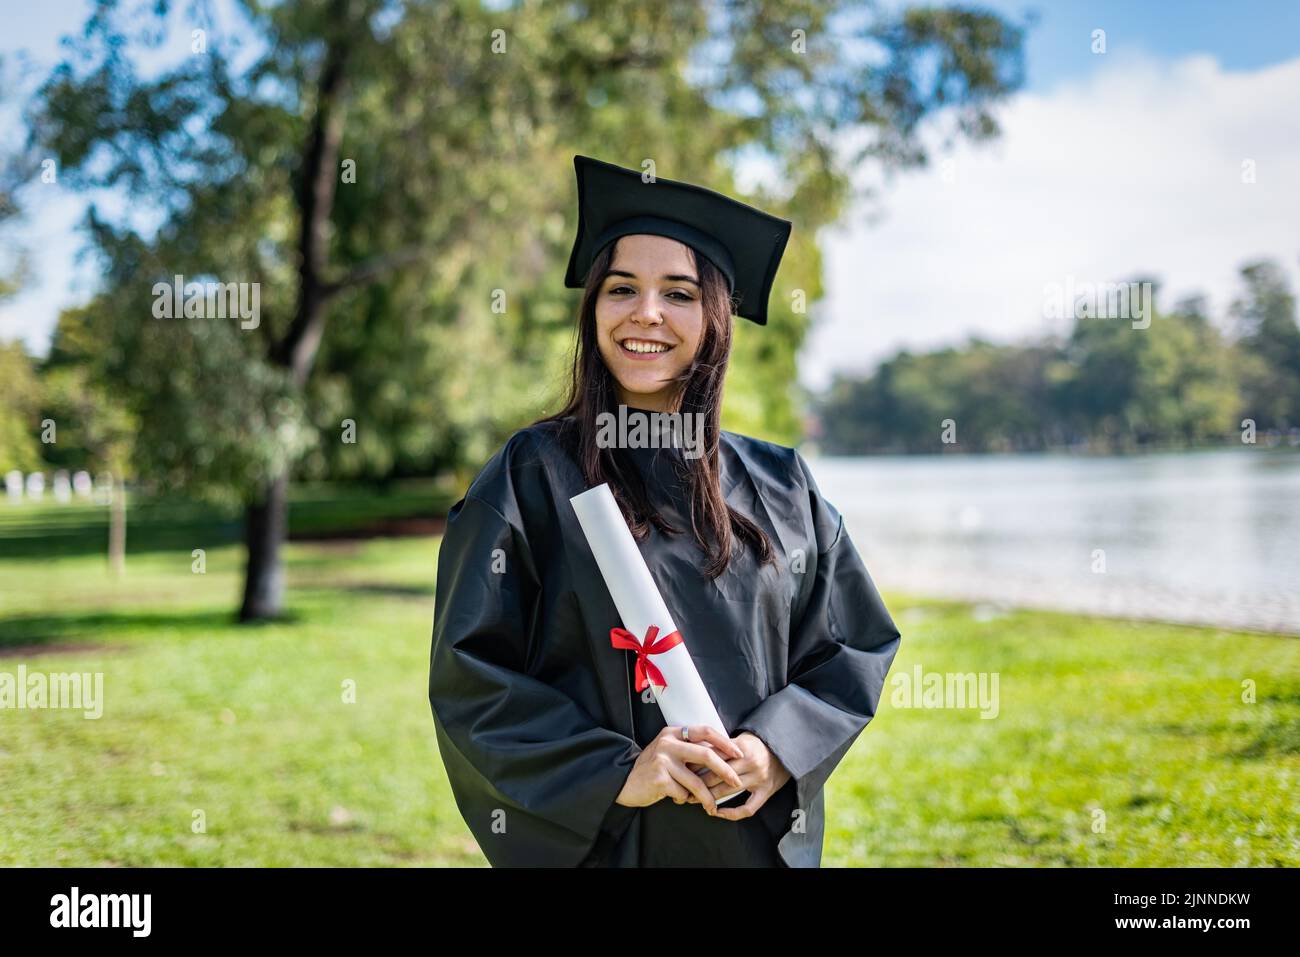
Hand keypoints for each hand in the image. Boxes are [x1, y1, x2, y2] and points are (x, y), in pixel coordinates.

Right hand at [615, 725, 745, 815]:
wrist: (625, 782)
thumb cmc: (652, 768)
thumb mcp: (669, 751)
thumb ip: (689, 750)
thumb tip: (722, 756)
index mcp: (673, 732)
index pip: (705, 731)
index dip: (724, 742)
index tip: (739, 754)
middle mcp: (668, 743)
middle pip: (706, 755)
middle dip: (725, 771)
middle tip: (736, 782)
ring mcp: (663, 760)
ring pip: (696, 781)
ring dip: (707, 797)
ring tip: (712, 806)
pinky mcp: (659, 778)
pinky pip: (682, 793)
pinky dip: (684, 800)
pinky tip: (679, 800)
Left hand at [685, 732, 791, 820]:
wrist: (786, 749)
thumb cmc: (758, 744)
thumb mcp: (741, 739)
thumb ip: (722, 746)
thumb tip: (695, 752)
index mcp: (742, 747)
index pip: (714, 757)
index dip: (697, 765)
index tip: (683, 770)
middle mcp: (751, 763)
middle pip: (718, 775)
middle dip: (699, 783)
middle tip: (684, 788)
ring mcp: (759, 778)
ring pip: (729, 790)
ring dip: (710, 797)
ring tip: (695, 800)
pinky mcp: (766, 791)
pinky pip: (748, 808)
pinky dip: (732, 813)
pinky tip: (718, 813)